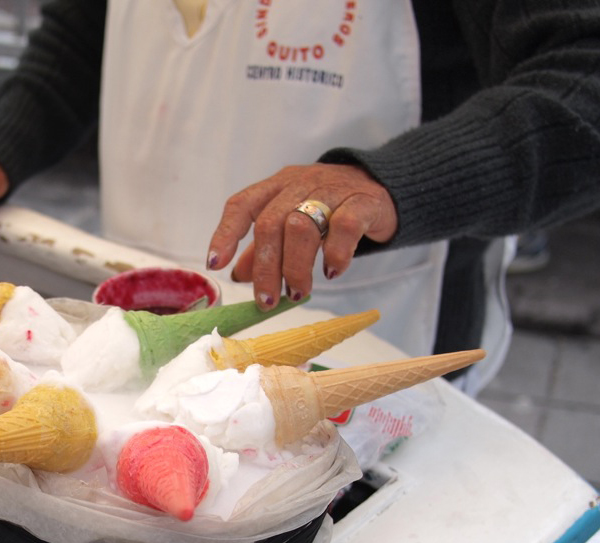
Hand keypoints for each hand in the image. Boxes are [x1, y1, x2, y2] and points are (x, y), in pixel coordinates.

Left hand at [206, 163, 397, 308]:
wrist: (383, 186)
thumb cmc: (329, 208)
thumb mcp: (292, 220)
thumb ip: (264, 247)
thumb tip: (237, 274)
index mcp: (277, 187)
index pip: (242, 205)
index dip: (226, 234)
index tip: (216, 264)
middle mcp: (300, 184)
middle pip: (270, 224)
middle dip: (265, 269)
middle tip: (268, 301)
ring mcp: (332, 190)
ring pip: (302, 226)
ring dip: (295, 268)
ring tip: (298, 293)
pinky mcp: (364, 201)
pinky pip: (345, 226)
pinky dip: (335, 253)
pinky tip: (331, 272)